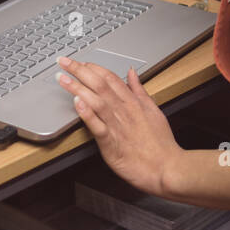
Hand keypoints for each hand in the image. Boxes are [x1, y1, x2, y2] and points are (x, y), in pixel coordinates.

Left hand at [55, 55, 182, 196]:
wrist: (167, 167)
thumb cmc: (161, 143)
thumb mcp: (153, 110)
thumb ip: (139, 90)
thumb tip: (132, 73)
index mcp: (132, 102)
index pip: (109, 77)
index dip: (93, 67)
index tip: (80, 62)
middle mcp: (123, 110)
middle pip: (99, 83)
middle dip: (79, 70)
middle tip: (64, 61)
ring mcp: (117, 125)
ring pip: (95, 100)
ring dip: (76, 87)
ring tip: (62, 78)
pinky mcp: (111, 143)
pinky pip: (96, 126)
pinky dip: (86, 113)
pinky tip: (76, 102)